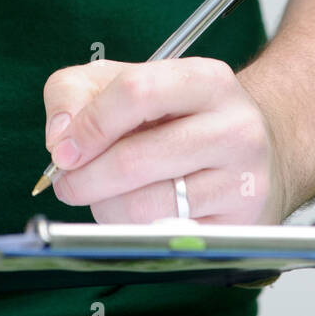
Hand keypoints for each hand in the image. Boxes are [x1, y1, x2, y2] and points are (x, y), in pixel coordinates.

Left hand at [42, 58, 288, 224]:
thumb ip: (76, 92)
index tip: (63, 150)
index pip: (136, 92)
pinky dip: (134, 230)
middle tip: (67, 183)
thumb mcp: (128, 80)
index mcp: (207, 80)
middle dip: (85, 178)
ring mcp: (242, 178)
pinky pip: (165, 236)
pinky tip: (136, 212)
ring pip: (145, 206)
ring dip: (106, 207)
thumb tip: (59, 139)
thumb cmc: (178, 115)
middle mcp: (234, 127)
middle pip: (134, 159)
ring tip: (104, 196)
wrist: (255, 149)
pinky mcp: (241, 224)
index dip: (89, 125)